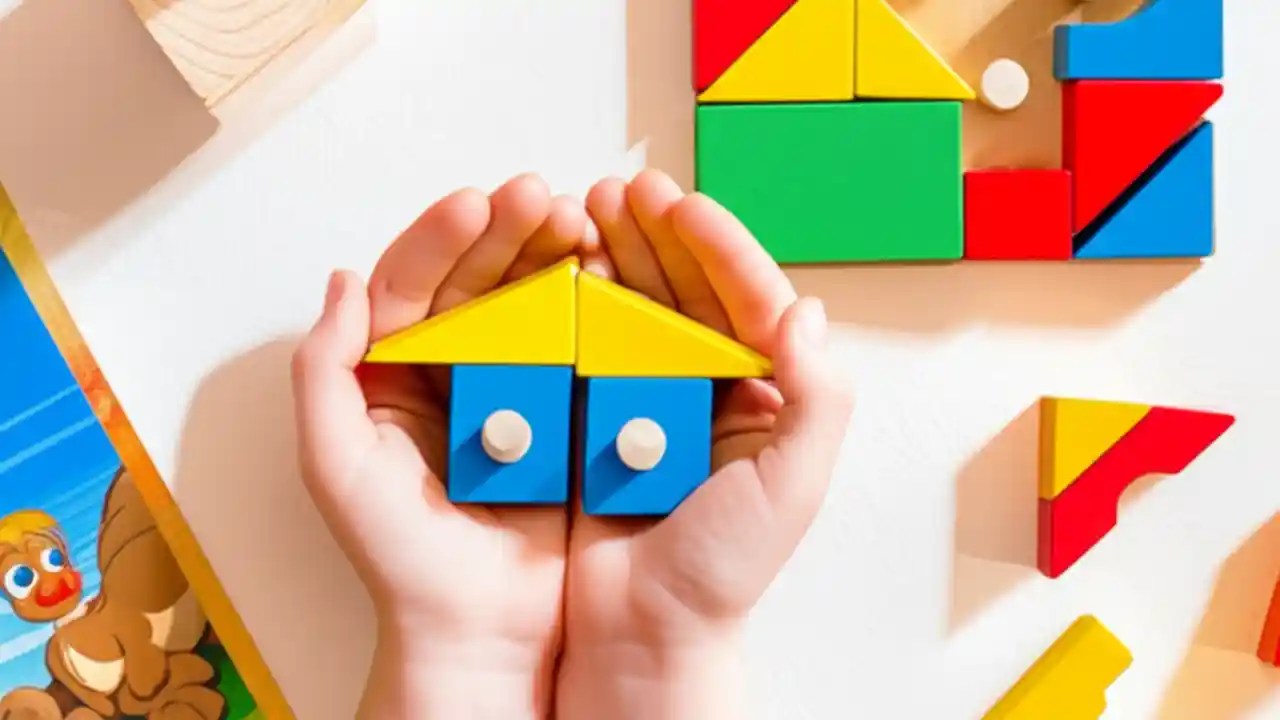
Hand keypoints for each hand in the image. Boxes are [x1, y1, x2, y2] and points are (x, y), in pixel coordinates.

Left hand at [291, 174, 584, 718]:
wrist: (481, 631)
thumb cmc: (402, 562)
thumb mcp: (335, 466)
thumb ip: (324, 373)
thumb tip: (344, 282)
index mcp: (390, 375)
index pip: (410, 284)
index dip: (440, 237)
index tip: (476, 206)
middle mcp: (451, 371)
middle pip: (475, 279)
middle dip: (507, 231)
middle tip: (540, 200)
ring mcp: (511, 388)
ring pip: (530, 300)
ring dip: (552, 255)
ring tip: (578, 223)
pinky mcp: (561, 410)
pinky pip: (575, 345)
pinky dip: (591, 304)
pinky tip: (605, 273)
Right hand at [558, 171, 854, 718]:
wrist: (639, 632)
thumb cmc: (719, 572)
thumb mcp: (790, 488)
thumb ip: (815, 400)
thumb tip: (807, 312)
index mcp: (761, 396)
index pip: (749, 301)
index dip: (719, 248)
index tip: (683, 208)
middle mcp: (707, 387)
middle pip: (687, 289)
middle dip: (657, 234)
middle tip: (625, 191)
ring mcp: (648, 397)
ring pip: (635, 304)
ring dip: (613, 253)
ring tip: (587, 210)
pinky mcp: (594, 413)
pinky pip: (586, 343)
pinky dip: (574, 300)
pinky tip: (561, 265)